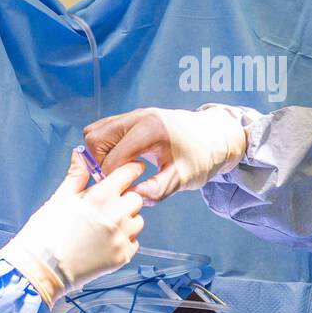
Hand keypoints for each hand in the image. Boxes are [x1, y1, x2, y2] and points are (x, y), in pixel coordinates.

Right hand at [0, 150, 145, 303]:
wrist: (41, 269)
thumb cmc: (46, 233)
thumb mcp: (60, 198)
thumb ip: (77, 174)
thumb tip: (81, 154)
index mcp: (101, 197)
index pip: (129, 173)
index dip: (130, 169)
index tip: (129, 171)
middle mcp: (116, 216)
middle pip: (136, 198)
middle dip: (125, 198)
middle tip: (108, 205)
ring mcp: (121, 238)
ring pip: (138, 221)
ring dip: (127, 220)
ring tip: (104, 226)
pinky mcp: (122, 256)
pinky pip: (134, 242)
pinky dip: (124, 240)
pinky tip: (104, 241)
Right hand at [82, 106, 247, 203]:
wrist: (216, 137)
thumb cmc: (202, 156)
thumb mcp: (182, 178)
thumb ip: (157, 190)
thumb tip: (131, 197)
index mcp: (150, 129)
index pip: (112, 155)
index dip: (109, 178)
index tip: (117, 191)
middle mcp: (138, 117)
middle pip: (95, 138)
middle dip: (98, 163)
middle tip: (113, 181)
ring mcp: (134, 115)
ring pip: (96, 132)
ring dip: (99, 154)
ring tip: (116, 173)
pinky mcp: (133, 119)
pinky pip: (105, 130)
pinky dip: (104, 147)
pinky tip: (119, 163)